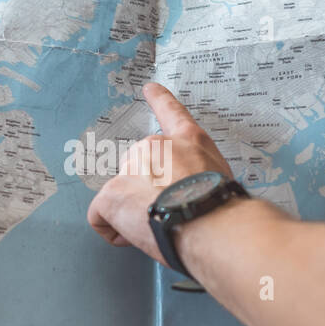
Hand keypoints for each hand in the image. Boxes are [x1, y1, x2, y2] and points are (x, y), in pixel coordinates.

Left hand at [86, 82, 233, 263]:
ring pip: (122, 197)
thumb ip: (199, 175)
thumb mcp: (222, 177)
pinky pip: (102, 218)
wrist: (210, 222)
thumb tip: (191, 194)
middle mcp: (155, 147)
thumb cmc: (221, 208)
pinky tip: (138, 236)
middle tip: (171, 214)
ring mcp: (130, 168)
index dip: (160, 100)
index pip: (171, 112)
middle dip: (149, 194)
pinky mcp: (112, 194)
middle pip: (141, 171)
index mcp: (188, 141)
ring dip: (136, 214)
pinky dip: (116, 232)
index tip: (150, 89)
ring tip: (162, 226)